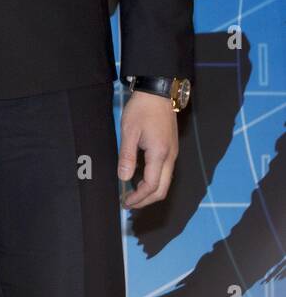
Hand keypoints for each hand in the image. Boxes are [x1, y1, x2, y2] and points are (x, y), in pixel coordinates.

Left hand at [119, 91, 178, 208]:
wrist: (158, 93)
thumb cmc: (142, 110)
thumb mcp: (129, 131)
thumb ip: (127, 156)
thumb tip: (124, 178)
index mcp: (160, 155)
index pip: (152, 186)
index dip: (139, 198)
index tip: (125, 202)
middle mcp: (170, 158)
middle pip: (162, 190)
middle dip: (146, 200)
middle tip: (128, 203)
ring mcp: (172, 154)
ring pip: (165, 182)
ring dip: (150, 192)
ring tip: (132, 194)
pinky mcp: (170, 149)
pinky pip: (164, 173)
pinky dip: (153, 182)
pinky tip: (139, 180)